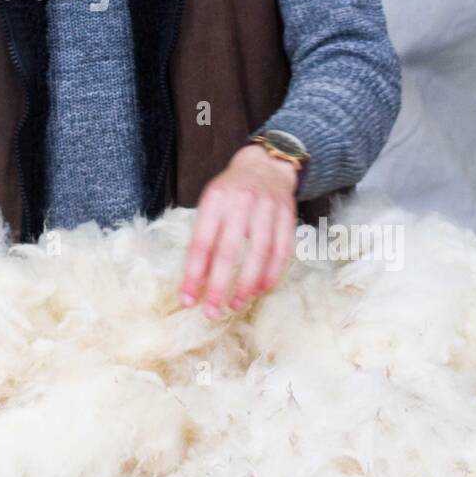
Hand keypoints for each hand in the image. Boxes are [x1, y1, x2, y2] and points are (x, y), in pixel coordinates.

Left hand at [179, 144, 297, 317]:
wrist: (265, 164)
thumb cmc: (230, 191)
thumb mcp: (210, 204)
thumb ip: (203, 237)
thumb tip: (194, 280)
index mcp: (215, 199)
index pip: (202, 242)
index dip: (194, 274)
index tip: (188, 299)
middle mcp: (241, 202)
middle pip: (229, 251)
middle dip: (219, 286)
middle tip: (211, 312)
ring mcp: (268, 209)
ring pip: (259, 254)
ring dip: (247, 285)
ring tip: (236, 305)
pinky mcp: (288, 216)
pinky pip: (282, 252)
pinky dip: (271, 275)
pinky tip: (260, 290)